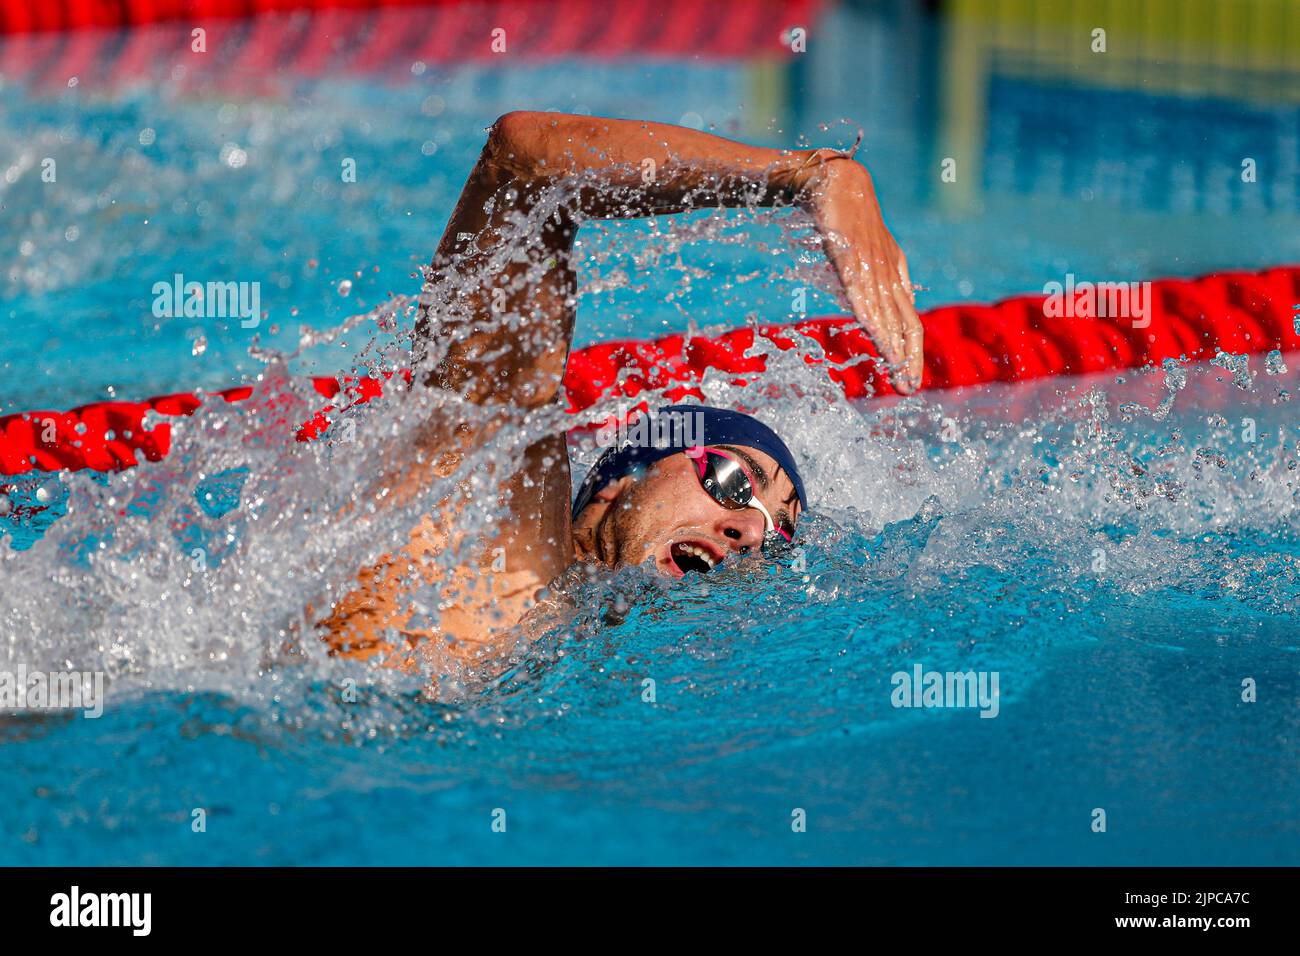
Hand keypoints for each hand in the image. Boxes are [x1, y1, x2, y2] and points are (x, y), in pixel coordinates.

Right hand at [799, 156, 921, 392]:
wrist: (837, 180)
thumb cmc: (850, 217)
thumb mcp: (870, 253)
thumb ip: (881, 279)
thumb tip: (889, 307)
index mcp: (895, 276)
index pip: (911, 322)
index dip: (913, 352)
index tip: (911, 379)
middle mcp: (888, 275)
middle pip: (905, 325)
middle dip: (908, 360)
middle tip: (909, 390)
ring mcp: (870, 267)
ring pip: (885, 315)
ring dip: (892, 348)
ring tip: (897, 375)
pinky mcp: (850, 257)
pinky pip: (860, 292)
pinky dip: (868, 316)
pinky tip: (872, 335)